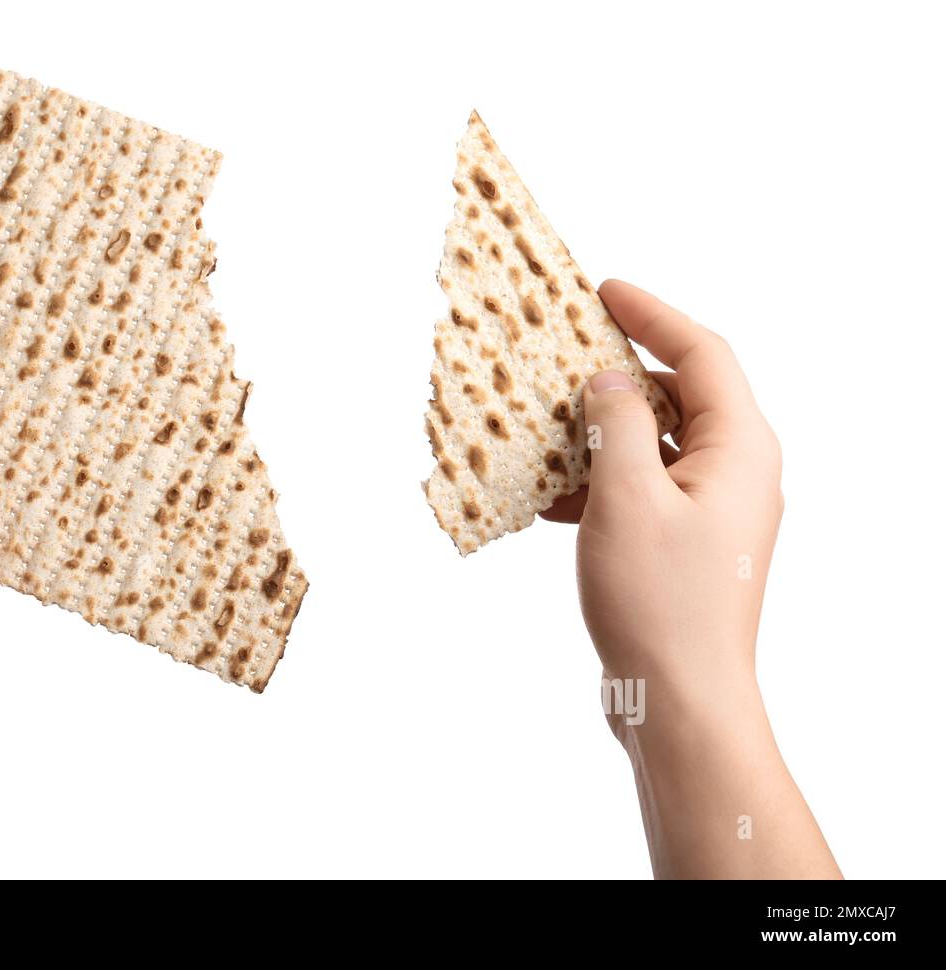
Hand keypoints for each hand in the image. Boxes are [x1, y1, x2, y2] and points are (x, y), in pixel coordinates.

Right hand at [543, 280, 836, 877]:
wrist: (680, 699)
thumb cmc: (659, 602)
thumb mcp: (625, 497)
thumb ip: (615, 424)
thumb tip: (608, 382)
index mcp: (738, 448)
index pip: (700, 353)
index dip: (651, 313)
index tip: (603, 289)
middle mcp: (736, 472)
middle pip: (677, 395)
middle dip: (616, 375)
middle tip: (562, 350)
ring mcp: (713, 511)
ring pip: (652, 445)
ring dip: (597, 434)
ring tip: (542, 426)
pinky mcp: (686, 544)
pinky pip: (641, 489)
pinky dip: (598, 483)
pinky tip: (546, 497)